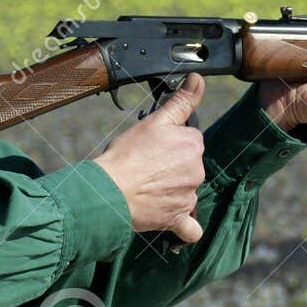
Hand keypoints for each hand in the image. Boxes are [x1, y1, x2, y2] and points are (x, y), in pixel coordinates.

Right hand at [93, 74, 206, 241]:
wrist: (108, 191)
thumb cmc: (126, 155)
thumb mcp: (154, 121)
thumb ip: (181, 101)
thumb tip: (199, 79)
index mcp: (193, 145)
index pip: (189, 141)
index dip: (170, 143)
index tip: (153, 147)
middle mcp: (197, 171)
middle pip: (189, 165)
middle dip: (172, 166)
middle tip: (147, 167)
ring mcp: (189, 197)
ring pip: (186, 191)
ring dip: (172, 190)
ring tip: (147, 188)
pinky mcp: (177, 219)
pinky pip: (191, 228)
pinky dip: (185, 226)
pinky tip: (174, 220)